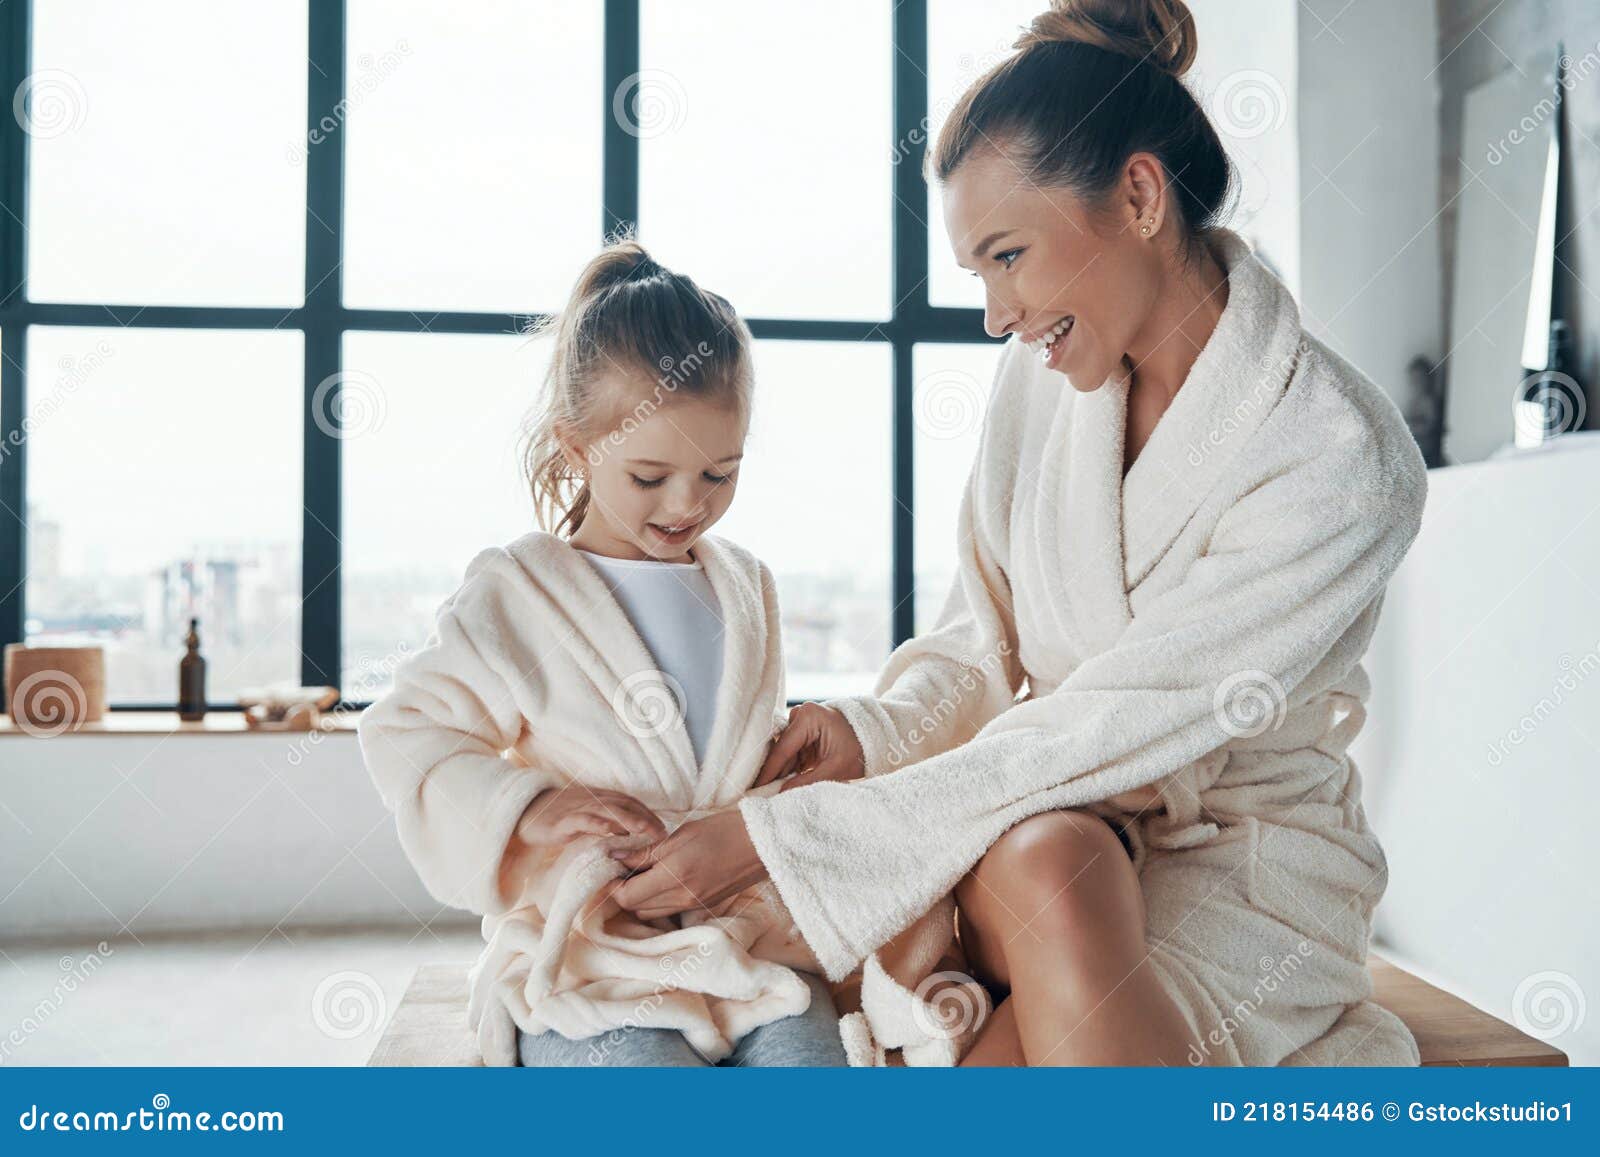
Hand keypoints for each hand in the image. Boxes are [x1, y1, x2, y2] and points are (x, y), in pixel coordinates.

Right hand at [514, 784, 667, 847]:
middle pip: (625, 805)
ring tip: (644, 830)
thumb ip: (604, 822)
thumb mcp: (585, 818)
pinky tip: (610, 831)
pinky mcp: (563, 820)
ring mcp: (578, 808)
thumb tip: (626, 836)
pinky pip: (583, 820)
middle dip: (645, 818)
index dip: (648, 814)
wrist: (524, 811)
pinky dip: (598, 824)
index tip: (664, 828)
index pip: (630, 803)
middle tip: (662, 833)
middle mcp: (593, 800)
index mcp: (599, 798)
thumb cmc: (556, 817)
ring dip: (629, 820)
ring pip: (608, 810)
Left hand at [609, 810, 767, 920]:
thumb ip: (645, 852)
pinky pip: (670, 910)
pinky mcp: (702, 907)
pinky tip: (665, 878)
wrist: (760, 843)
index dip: (613, 885)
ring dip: (642, 897)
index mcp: (674, 877)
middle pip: (636, 908)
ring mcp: (693, 906)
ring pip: (652, 912)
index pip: (627, 896)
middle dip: (626, 891)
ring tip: (646, 872)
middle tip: (626, 867)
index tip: (611, 868)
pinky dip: (660, 899)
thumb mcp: (679, 835)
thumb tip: (615, 856)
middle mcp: (682, 899)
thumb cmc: (721, 831)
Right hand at [753, 702, 865, 791]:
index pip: (783, 748)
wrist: (875, 738)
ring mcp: (801, 720)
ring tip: (774, 791)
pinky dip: (790, 767)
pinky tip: (787, 782)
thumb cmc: (859, 750)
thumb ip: (807, 781)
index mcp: (809, 717)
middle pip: (781, 749)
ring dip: (782, 771)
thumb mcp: (835, 769)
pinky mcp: (803, 730)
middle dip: (774, 772)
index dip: (769, 771)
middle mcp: (801, 714)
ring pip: (784, 752)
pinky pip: (791, 751)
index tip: (756, 788)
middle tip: (762, 794)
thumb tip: (781, 793)